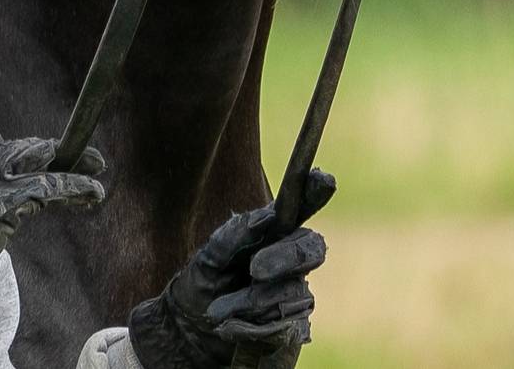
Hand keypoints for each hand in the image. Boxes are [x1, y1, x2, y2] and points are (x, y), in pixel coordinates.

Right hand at [0, 136, 104, 345]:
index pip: (7, 151)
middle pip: (27, 150)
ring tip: (96, 172)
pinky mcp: (5, 203)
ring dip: (74, 168)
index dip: (36, 151)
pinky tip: (91, 192)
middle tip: (88, 157)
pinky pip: (47, 187)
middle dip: (60, 151)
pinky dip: (74, 187)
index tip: (54, 155)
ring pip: (42, 166)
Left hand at [128, 171, 334, 367]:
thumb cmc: (202, 287)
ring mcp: (296, 296)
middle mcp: (291, 262)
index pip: (299, 210)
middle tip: (255, 270)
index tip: (323, 177)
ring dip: (251, 303)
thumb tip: (266, 215)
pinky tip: (230, 329)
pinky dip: (252, 328)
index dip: (315, 192)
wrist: (191, 336)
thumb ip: (234, 236)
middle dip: (284, 258)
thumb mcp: (208, 259)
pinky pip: (284, 328)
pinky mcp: (295, 331)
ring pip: (292, 293)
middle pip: (310, 249)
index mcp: (271, 235)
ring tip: (219, 312)